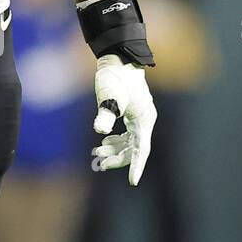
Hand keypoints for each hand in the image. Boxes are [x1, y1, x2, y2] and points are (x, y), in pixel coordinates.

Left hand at [92, 54, 156, 185]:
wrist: (118, 59)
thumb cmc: (115, 77)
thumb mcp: (109, 95)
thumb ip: (105, 113)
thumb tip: (99, 129)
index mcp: (144, 120)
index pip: (142, 150)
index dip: (137, 166)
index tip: (132, 182)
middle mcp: (145, 120)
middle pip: (134, 148)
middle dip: (118, 158)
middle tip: (100, 163)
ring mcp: (139, 116)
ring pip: (130, 142)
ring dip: (115, 149)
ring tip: (96, 153)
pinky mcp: (132, 112)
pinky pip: (127, 134)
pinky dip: (116, 140)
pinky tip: (104, 142)